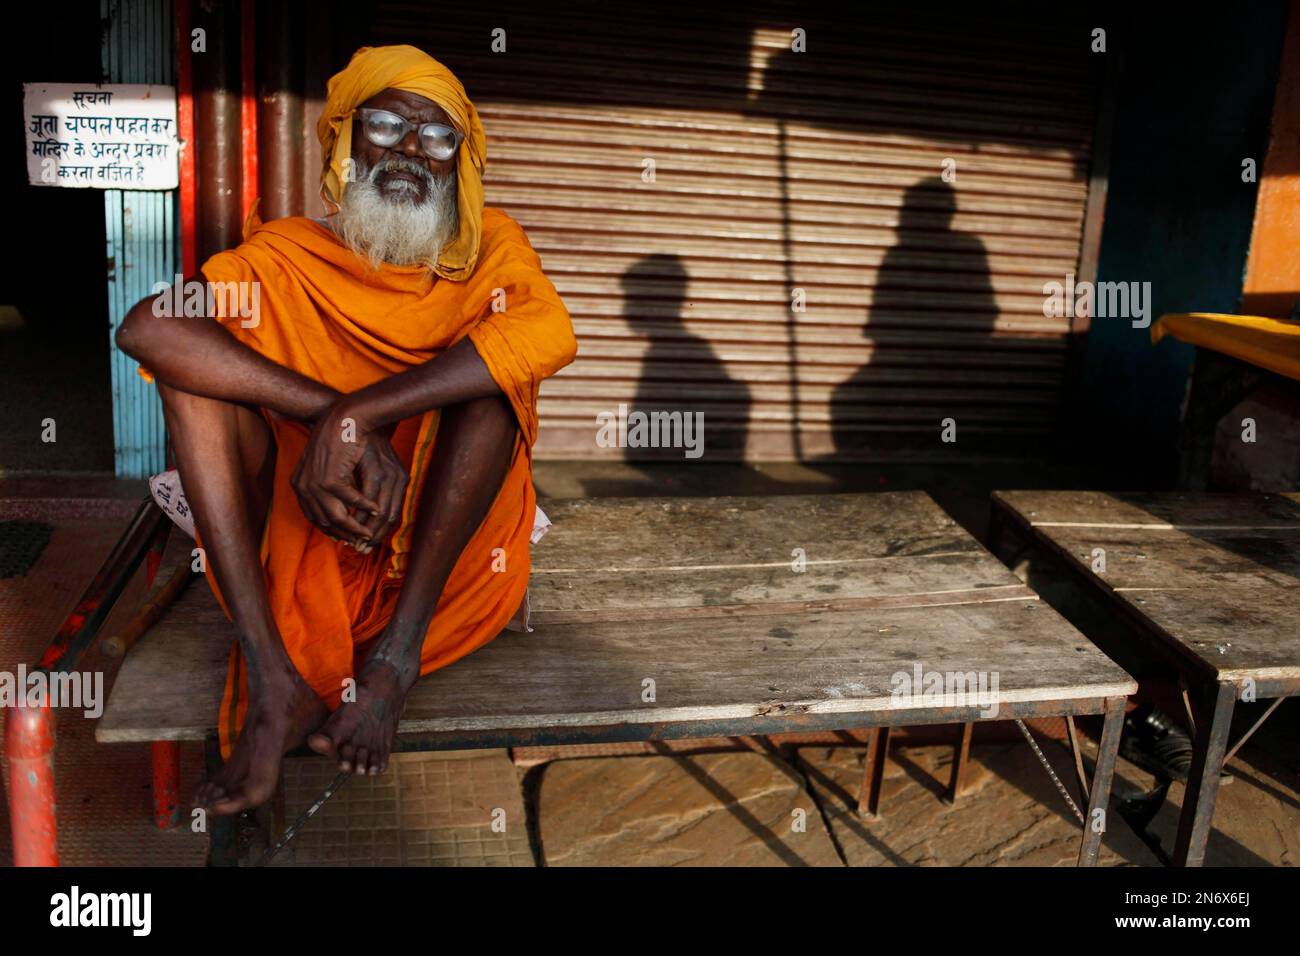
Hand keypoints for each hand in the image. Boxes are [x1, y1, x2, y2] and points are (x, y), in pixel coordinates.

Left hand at [291, 402, 405, 548]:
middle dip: (344, 533)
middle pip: (324, 521)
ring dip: (355, 526)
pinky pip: (351, 501)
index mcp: (299, 484)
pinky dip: (365, 506)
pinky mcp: (330, 480)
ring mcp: (315, 485)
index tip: (345, 536)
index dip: (330, 529)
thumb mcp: (324, 463)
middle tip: (360, 541)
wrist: (341, 418)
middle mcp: (303, 487)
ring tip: (370, 531)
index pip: (312, 516)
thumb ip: (325, 483)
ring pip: (337, 516)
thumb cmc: (336, 438)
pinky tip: (377, 509)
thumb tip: (334, 505)